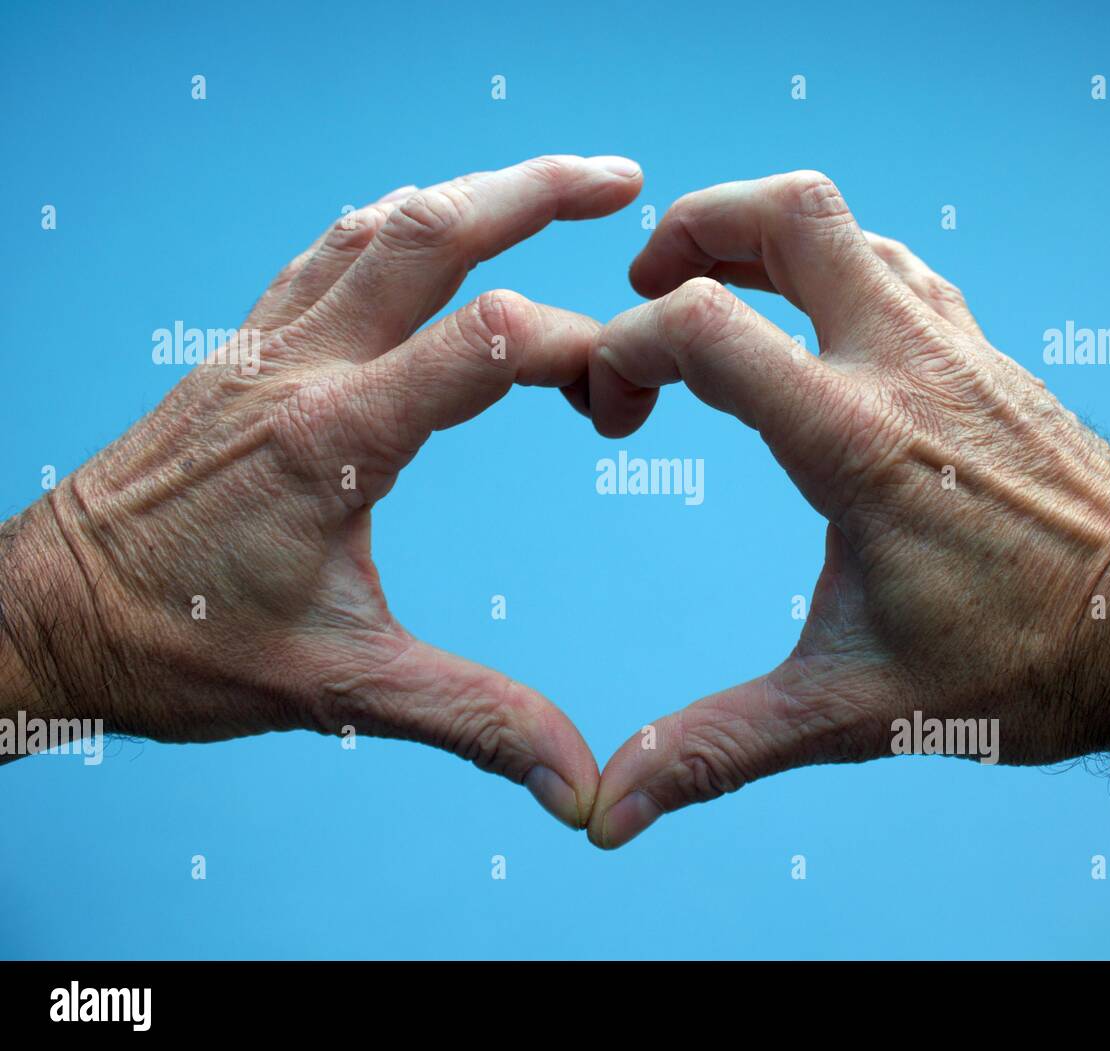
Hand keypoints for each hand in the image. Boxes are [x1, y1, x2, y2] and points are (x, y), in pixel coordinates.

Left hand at [0, 154, 643, 829]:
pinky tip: (435, 233)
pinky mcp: (245, 351)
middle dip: (538, 193)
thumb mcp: (341, 691)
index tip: (625, 398)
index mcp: (334, 439)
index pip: (488, 342)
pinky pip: (330, 252)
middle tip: (625, 183)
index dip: (580, 350)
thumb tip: (581, 789)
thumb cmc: (179, 647)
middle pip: (433, 232)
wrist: (48, 615)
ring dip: (473, 194)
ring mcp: (266, 346)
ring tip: (552, 188)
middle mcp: (300, 367)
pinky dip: (400, 226)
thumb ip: (477, 724)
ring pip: (380, 226)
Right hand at [585, 171, 1109, 846]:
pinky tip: (809, 335)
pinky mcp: (985, 357)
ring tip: (709, 301)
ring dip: (759, 240)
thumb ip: (718, 748)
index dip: (621, 350)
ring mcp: (956, 349)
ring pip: (848, 227)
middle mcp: (908, 367)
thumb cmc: (1023, 668)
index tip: (610, 413)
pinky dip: (830, 272)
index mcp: (856, 440)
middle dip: (692, 227)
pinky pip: (896, 269)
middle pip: (788, 213)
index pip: (702, 327)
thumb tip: (610, 812)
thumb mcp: (851, 710)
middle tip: (641, 291)